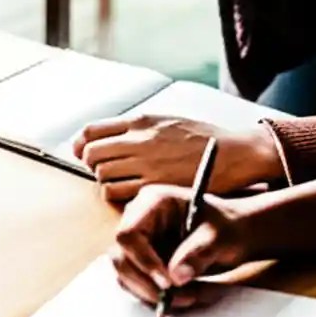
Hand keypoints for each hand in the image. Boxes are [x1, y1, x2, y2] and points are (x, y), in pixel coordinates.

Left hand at [72, 115, 283, 202]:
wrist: (234, 153)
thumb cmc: (203, 138)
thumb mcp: (167, 120)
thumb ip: (137, 127)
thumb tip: (109, 136)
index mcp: (141, 121)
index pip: (92, 131)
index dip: (81, 145)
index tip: (82, 153)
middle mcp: (139, 140)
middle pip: (92, 154)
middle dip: (92, 164)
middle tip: (104, 170)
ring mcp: (146, 164)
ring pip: (102, 175)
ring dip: (104, 181)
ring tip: (119, 183)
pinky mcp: (154, 185)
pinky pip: (117, 193)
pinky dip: (116, 196)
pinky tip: (128, 194)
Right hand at [110, 185, 256, 309]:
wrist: (235, 234)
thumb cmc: (228, 226)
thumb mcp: (221, 236)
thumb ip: (198, 253)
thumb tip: (176, 276)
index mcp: (152, 202)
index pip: (128, 234)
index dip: (142, 260)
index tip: (167, 283)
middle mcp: (138, 220)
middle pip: (121, 257)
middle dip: (146, 283)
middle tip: (178, 298)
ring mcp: (138, 242)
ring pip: (125, 275)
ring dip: (151, 293)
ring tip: (187, 298)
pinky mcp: (142, 262)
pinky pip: (136, 284)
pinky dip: (155, 296)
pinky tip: (181, 298)